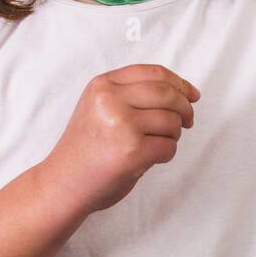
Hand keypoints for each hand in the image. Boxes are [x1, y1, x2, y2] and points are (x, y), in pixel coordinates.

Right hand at [36, 63, 200, 216]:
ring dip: (173, 135)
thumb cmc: (87, 148)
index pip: (154, 73)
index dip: (180, 83)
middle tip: (187, 121)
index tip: (192, 95)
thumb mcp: (100, 107)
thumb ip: (133, 94)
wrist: (63, 183)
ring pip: (172, 121)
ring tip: (156, 143)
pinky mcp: (132, 152)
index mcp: (103, 85)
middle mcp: (110, 100)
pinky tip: (149, 159)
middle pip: (168, 94)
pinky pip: (169, 147)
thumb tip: (187, 92)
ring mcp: (121, 125)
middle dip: (185, 108)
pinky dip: (166, 154)